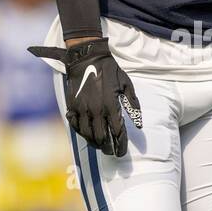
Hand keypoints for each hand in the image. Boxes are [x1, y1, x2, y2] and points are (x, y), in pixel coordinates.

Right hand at [29, 38, 141, 156]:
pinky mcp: (72, 106)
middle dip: (107, 148)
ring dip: (95, 143)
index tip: (122, 152)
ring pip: (87, 134)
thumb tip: (139, 124)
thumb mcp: (126, 85)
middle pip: (101, 138)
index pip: (117, 132)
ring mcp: (82, 109)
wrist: (87, 58)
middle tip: (111, 152)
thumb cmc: (110, 70)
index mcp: (111, 106)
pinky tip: (87, 135)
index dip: (120, 145)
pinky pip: (76, 126)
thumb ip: (133, 105)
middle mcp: (96, 110)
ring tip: (100, 146)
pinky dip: (81, 133)